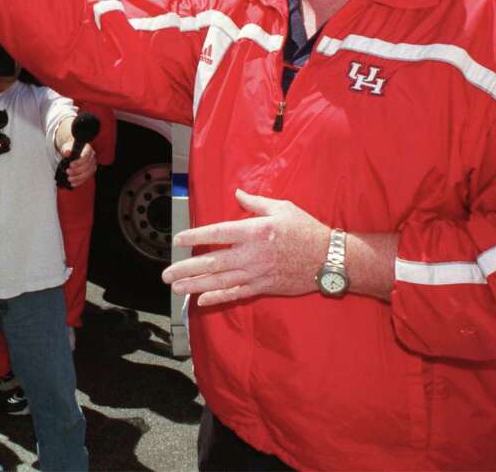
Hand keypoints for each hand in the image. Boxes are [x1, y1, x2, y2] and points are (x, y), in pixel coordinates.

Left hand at [61, 142, 96, 187]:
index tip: (70, 165)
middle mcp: (92, 158)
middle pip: (87, 167)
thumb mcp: (67, 148)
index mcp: (88, 150)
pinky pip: (86, 179)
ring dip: (78, 178)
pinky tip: (73, 183)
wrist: (72, 152)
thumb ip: (67, 151)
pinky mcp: (90, 173)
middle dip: (77, 171)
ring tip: (69, 178)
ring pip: (88, 174)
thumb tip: (66, 152)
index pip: (86, 157)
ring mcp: (92, 166)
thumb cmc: (71, 149)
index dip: (78, 162)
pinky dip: (79, 182)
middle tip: (68, 172)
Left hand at [161, 189, 329, 305]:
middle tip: (166, 274)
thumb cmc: (305, 229)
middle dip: (186, 269)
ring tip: (177, 288)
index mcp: (254, 231)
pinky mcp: (264, 287)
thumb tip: (236, 194)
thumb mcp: (282, 208)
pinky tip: (202, 301)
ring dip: (195, 285)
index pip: (217, 233)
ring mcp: (256, 273)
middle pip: (212, 262)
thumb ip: (255, 203)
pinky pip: (237, 294)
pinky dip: (218, 298)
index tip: (176, 240)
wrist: (329, 258)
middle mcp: (251, 253)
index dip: (194, 236)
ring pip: (220, 281)